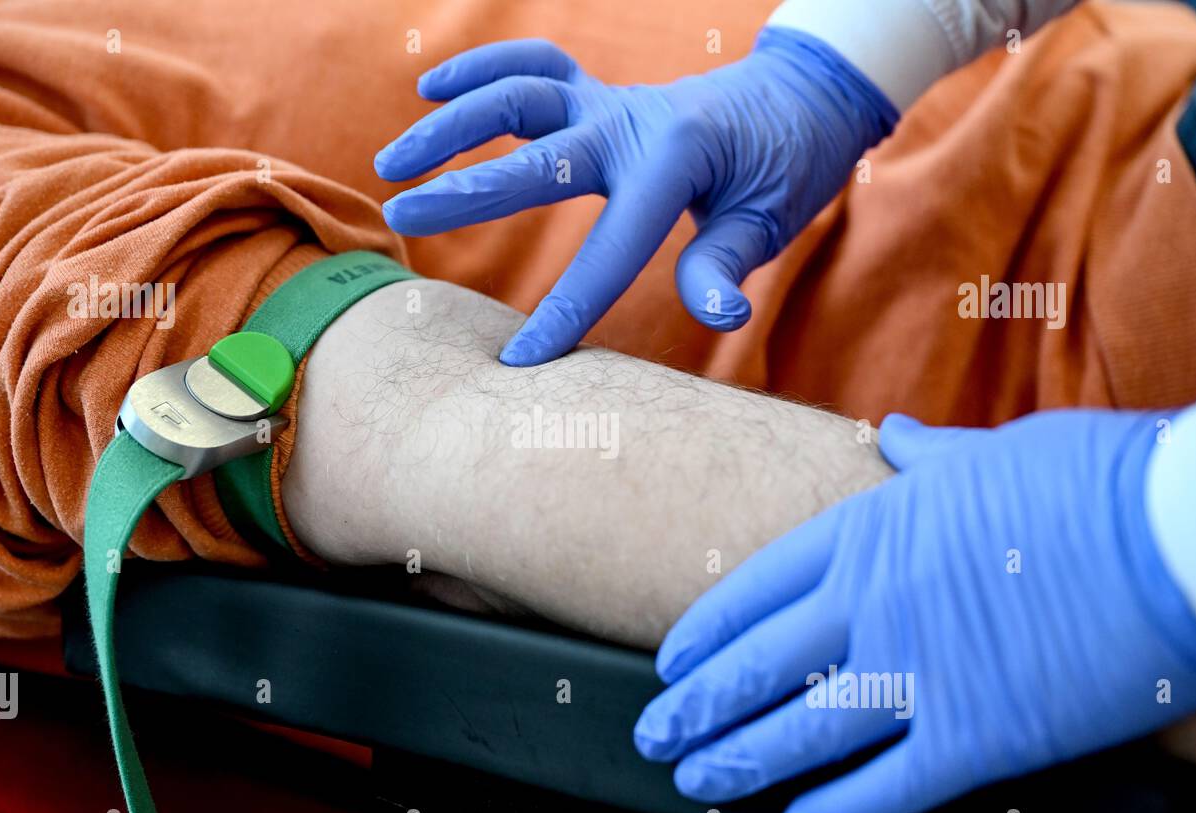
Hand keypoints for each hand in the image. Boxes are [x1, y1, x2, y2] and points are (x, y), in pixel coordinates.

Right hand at [375, 28, 897, 364]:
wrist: (802, 93)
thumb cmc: (788, 165)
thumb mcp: (770, 220)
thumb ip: (727, 263)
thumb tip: (723, 316)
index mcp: (675, 160)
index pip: (610, 250)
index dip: (567, 312)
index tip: (518, 362)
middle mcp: (631, 121)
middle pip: (536, 157)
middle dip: (466, 189)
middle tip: (401, 212)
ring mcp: (610, 101)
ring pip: (517, 96)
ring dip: (452, 122)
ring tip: (393, 160)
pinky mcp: (598, 93)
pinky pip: (531, 67)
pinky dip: (481, 69)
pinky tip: (430, 88)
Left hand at [633, 410, 1195, 812]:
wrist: (1175, 530)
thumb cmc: (1089, 480)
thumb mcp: (990, 452)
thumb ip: (926, 458)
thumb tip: (890, 435)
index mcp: (870, 531)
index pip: (756, 590)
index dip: (705, 632)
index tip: (671, 660)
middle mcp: (873, 603)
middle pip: (757, 667)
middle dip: (697, 706)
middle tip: (654, 733)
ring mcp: (919, 672)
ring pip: (800, 731)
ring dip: (740, 760)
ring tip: (696, 780)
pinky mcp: (978, 737)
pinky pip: (886, 787)